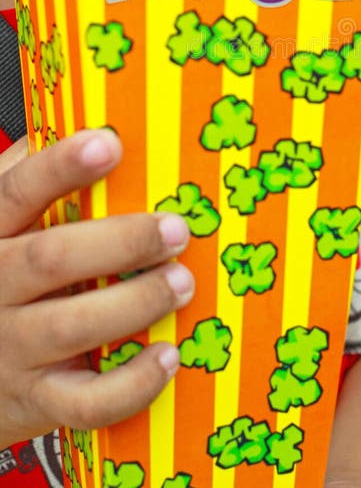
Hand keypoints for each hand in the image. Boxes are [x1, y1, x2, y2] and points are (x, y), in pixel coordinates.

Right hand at [0, 130, 194, 447]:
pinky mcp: (34, 400)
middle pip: (52, 258)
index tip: (108, 145)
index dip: (59, 168)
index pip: (16, 193)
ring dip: (135, 303)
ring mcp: (10, 349)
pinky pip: (86, 402)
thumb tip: (80, 121)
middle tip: (176, 229)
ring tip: (181, 282)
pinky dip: (131, 384)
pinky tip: (168, 356)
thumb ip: (23, 176)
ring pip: (72, 326)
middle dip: (120, 242)